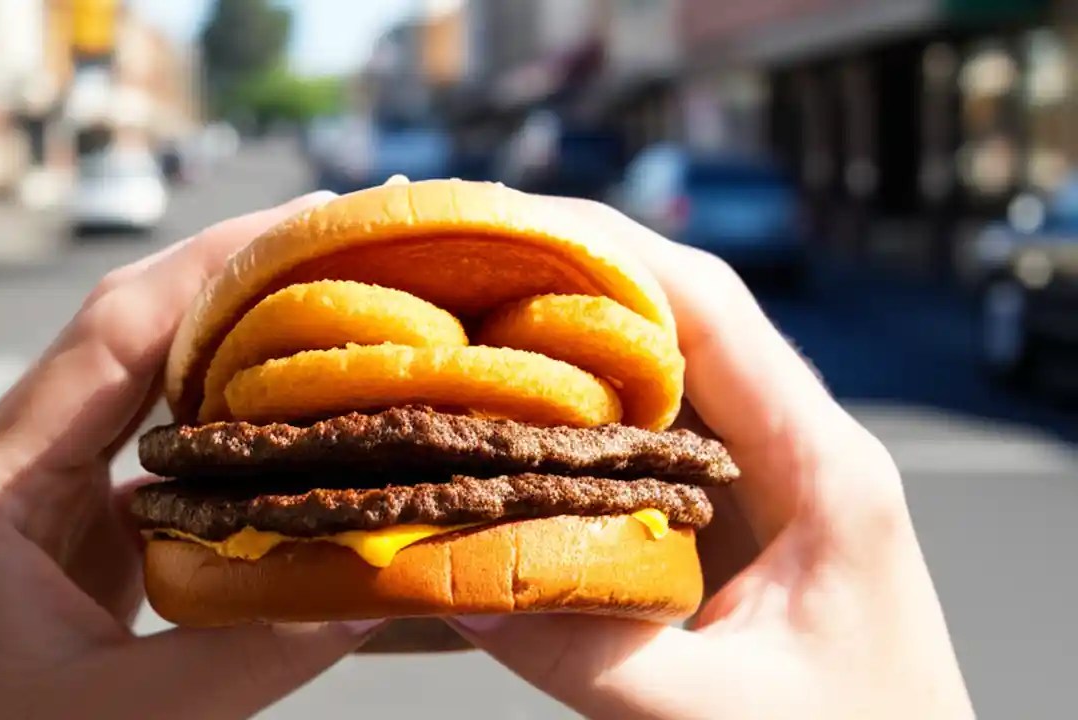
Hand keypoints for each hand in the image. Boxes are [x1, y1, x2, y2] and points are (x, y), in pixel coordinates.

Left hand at [0, 193, 381, 719]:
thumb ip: (260, 648)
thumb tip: (389, 580)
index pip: (112, 334)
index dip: (215, 265)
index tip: (309, 221)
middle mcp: (6, 469)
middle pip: (128, 335)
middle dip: (233, 278)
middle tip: (338, 243)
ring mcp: (36, 498)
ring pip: (141, 388)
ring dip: (231, 344)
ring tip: (327, 311)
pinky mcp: (69, 535)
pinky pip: (156, 454)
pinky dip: (225, 424)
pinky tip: (288, 420)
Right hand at [448, 200, 973, 718]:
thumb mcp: (721, 714)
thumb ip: (589, 651)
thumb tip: (448, 576)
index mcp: (825, 467)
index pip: (712, 312)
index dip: (604, 252)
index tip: (501, 224)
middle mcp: (793, 448)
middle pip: (672, 324)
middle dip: (558, 281)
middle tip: (444, 263)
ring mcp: (758, 478)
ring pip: (650, 377)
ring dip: (554, 344)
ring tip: (449, 320)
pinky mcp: (723, 515)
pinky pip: (636, 439)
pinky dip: (564, 416)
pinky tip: (496, 416)